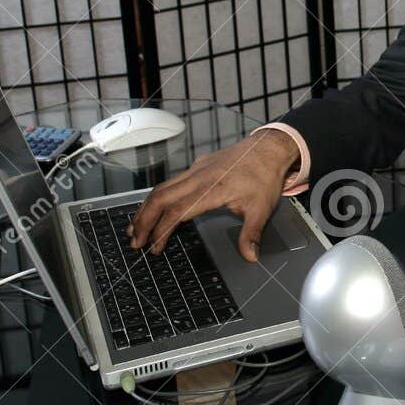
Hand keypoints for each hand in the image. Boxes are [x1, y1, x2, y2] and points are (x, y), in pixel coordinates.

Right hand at [126, 128, 299, 261]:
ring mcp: (195, 170)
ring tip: (135, 228)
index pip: (177, 211)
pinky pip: (170, 182)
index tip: (155, 247)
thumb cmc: (264, 176)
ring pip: (161, 188)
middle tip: (135, 241)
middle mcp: (198, 177)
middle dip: (143, 221)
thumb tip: (250, 256)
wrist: (269, 148)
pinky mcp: (196, 167)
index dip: (162, 230)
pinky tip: (153, 208)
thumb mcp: (262, 209)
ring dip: (146, 209)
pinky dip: (156, 198)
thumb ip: (251, 234)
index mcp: (212, 189)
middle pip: (160, 198)